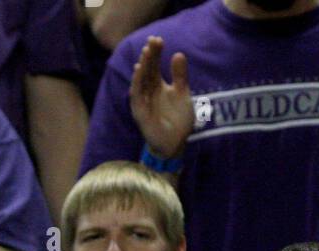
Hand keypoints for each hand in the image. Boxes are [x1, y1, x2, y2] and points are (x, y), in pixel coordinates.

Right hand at [129, 36, 192, 158]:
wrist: (176, 143)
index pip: (154, 66)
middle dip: (148, 56)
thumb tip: (178, 53)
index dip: (155, 53)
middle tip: (152, 40)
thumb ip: (180, 75)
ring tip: (145, 53)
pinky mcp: (140, 113)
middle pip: (147, 71)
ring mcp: (143, 102)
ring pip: (140, 81)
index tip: (158, 39)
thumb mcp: (183, 93)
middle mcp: (148, 93)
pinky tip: (139, 71)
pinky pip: (136, 96)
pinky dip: (136, 83)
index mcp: (158, 87)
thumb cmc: (178, 120)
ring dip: (142, 67)